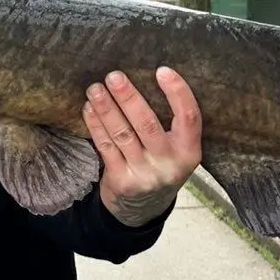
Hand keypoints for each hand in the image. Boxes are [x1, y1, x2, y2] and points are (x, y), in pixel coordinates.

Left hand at [82, 67, 201, 227]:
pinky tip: (89, 108)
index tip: (162, 70)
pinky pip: (106, 147)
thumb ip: (171, 124)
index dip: (178, 93)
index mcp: (189, 152)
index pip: (189, 118)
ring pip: (122, 134)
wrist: (143, 210)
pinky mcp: (121, 181)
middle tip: (114, 76)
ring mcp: (144, 174)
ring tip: (95, 88)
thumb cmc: (160, 165)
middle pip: (147, 124)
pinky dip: (96, 125)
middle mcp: (169, 164)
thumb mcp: (178, 150)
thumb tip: (146, 77)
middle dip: (129, 97)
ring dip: (106, 108)